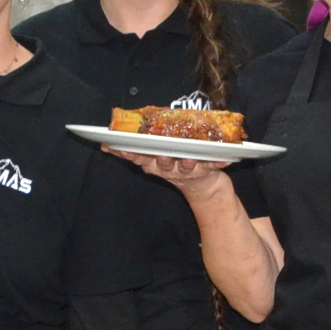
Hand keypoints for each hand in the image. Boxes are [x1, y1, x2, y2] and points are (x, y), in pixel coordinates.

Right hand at [109, 148, 226, 196]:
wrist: (202, 184)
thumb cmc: (174, 163)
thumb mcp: (151, 158)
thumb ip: (131, 150)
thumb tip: (104, 144)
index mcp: (154, 164)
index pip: (139, 158)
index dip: (130, 154)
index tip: (123, 147)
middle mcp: (169, 168)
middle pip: (163, 162)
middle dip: (162, 158)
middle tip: (161, 153)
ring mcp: (188, 170)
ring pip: (187, 165)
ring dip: (188, 161)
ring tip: (191, 157)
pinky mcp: (206, 170)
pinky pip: (213, 165)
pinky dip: (219, 162)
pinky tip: (226, 158)